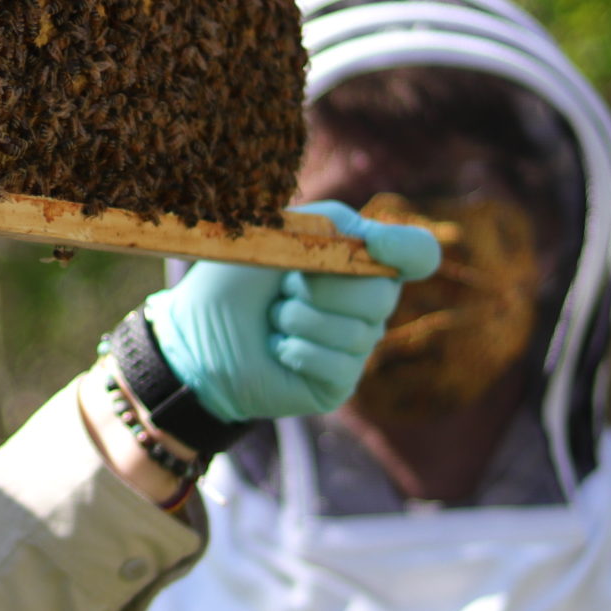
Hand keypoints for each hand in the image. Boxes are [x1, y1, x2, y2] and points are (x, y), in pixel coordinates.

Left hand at [145, 201, 441, 422]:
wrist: (192, 337)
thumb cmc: (230, 282)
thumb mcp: (278, 235)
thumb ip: (330, 226)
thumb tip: (377, 244)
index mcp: (358, 260)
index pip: (418, 253)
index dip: (407, 250)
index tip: (376, 246)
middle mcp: (366, 303)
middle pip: (384, 294)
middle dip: (324, 287)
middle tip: (284, 287)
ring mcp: (355, 346)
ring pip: (358, 332)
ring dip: (300, 319)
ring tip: (273, 319)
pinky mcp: (338, 383)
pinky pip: (340, 364)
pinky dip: (298, 350)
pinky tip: (277, 349)